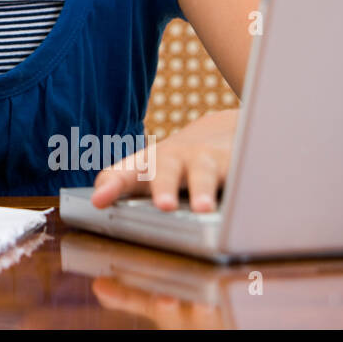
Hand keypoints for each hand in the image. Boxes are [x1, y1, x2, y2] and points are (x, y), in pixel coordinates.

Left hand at [90, 108, 237, 212]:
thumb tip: (94, 202)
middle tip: (163, 205)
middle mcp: (175, 159)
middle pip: (165, 169)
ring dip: (202, 190)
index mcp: (148, 164)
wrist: (221, 133)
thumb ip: (119, 184)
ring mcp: (206, 161)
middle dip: (163, 186)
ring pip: (203, 173)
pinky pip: (238, 176)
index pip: (123, 174)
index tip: (99, 201)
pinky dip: (242, 186)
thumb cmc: (175, 164)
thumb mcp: (146, 173)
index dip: (112, 186)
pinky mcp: (236, 165)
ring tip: (203, 208)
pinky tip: (248, 201)